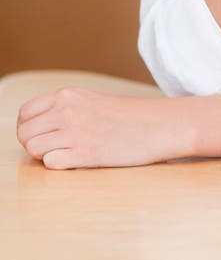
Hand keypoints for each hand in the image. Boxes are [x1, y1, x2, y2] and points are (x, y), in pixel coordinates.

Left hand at [16, 86, 194, 169]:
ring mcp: (75, 131)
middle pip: (24, 133)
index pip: (24, 113)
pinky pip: (50, 163)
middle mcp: (67, 110)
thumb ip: (63, 110)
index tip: (44, 135)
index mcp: (67, 94)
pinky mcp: (85, 153)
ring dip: (45, 155)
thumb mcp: (89, 101)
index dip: (29, 128)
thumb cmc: (126, 117)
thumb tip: (34, 129)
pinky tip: (77, 159)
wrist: (159, 125)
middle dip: (33, 144)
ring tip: (66, 153)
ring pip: (32, 148)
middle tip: (55, 147)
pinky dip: (59, 164)